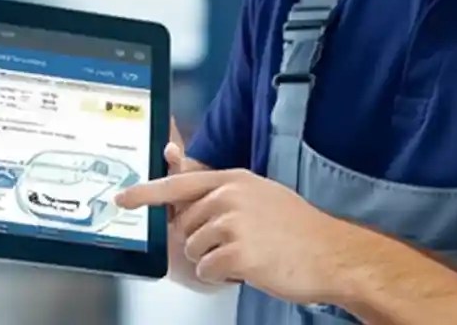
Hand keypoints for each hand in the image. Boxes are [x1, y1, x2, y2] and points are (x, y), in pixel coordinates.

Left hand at [116, 168, 353, 303]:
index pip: (178, 183)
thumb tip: (188, 198)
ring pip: (194, 250)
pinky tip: (248, 269)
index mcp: (234, 180)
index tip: (123, 199)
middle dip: (203, 242)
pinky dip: (222, 277)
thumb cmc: (299, 231)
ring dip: (214, 261)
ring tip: (249, 255)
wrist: (334, 255)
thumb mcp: (260, 196)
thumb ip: (224, 194)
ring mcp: (233, 223)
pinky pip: (207, 270)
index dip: (146, 192)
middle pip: (184, 225)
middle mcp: (230, 196)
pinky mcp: (238, 252)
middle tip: (238, 245)